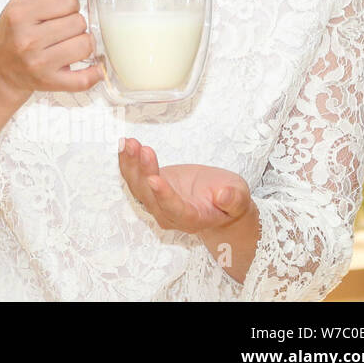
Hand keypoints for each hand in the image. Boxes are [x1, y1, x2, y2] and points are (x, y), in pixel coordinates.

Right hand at [0, 0, 101, 99]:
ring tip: (69, 44)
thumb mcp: (21, 0)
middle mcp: (27, 39)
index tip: (61, 10)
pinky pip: (84, 79)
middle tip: (62, 29)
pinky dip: (94, 72)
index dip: (70, 2)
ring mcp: (39, 63)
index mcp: (19, 14)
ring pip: (86, 45)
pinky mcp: (50, 82)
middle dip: (75, 23)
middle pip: (78, 22)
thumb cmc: (12, 33)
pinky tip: (92, 67)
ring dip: (83, 43)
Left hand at [117, 138, 255, 233]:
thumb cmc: (230, 200)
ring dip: (131, 164)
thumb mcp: (239, 198)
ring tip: (130, 143)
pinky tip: (124, 144)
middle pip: (151, 195)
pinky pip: (133, 177)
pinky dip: (127, 161)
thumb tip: (224, 196)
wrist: (219, 201)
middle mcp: (169, 214)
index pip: (175, 210)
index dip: (164, 196)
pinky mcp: (149, 189)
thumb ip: (233, 200)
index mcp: (193, 219)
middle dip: (145, 171)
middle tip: (143, 149)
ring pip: (137, 186)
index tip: (155, 179)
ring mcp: (156, 202)